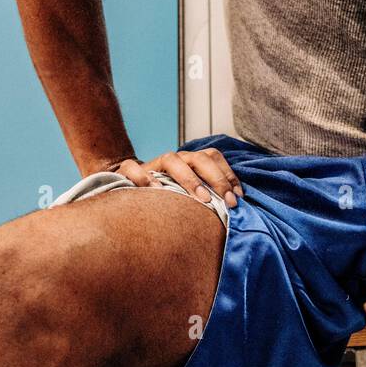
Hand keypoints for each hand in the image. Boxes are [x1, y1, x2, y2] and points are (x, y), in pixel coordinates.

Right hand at [106, 148, 243, 208]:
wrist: (127, 189)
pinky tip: (156, 192)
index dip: (228, 175)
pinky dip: (144, 178)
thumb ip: (207, 198)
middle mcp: (174, 160)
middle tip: (227, 202)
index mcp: (190, 161)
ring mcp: (152, 164)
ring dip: (189, 178)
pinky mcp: (127, 172)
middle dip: (216, 179)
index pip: (213, 157)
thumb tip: (234, 209)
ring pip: (171, 159)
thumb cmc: (165, 197)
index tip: (238, 197)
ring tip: (202, 198)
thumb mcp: (188, 197)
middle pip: (199, 157)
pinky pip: (133, 168)